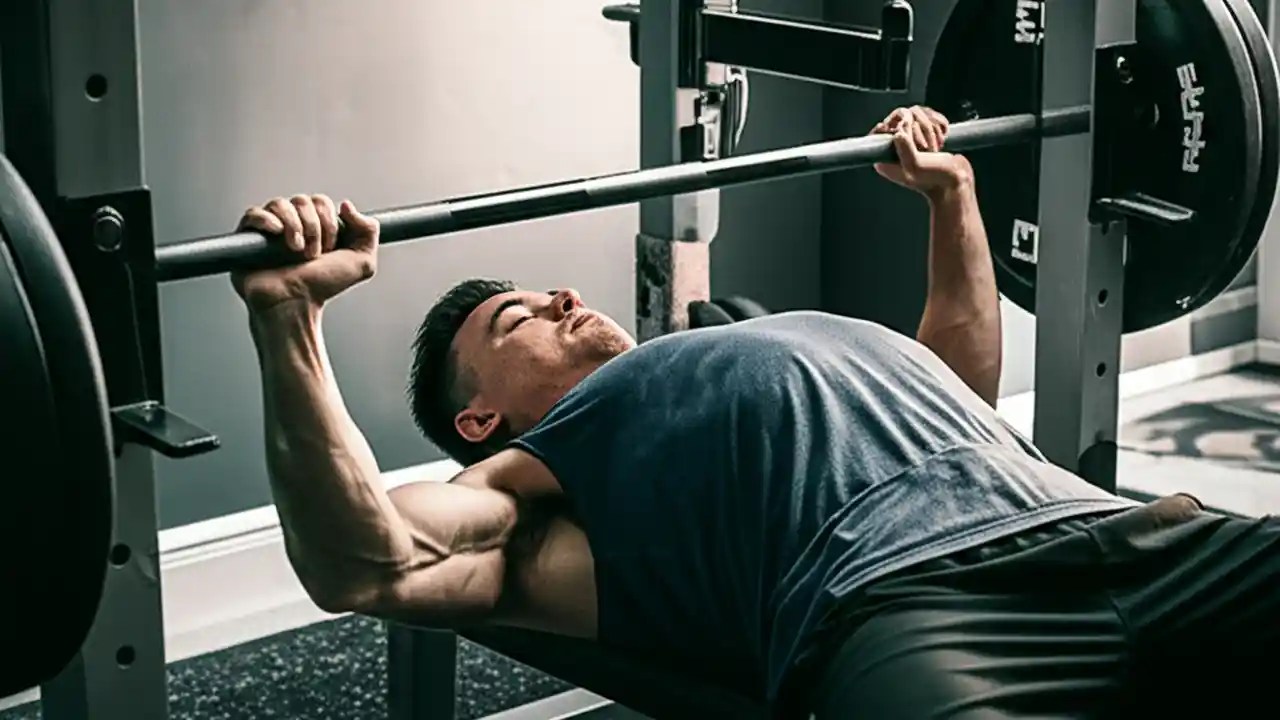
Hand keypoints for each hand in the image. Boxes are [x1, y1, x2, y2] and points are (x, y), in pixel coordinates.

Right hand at [230, 194, 378, 312]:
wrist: (295, 303)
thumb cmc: (322, 287)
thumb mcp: (363, 262)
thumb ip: (368, 231)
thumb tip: (347, 205)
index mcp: (315, 225)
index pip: (321, 202)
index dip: (329, 221)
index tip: (330, 248)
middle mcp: (292, 224)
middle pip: (302, 200)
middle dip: (314, 227)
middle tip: (313, 253)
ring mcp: (269, 229)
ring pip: (280, 204)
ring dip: (294, 226)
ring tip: (295, 250)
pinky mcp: (247, 237)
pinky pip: (254, 213)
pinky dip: (267, 221)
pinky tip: (276, 235)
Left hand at [871, 106, 971, 197]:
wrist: (957, 181)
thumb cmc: (935, 179)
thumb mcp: (915, 166)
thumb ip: (904, 147)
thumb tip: (899, 130)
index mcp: (884, 158)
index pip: (880, 129)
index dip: (896, 124)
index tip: (909, 130)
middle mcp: (895, 147)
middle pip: (902, 116)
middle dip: (920, 127)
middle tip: (927, 147)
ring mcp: (911, 140)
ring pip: (917, 114)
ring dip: (931, 128)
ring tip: (937, 146)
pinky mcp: (925, 134)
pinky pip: (929, 116)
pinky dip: (939, 124)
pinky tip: (943, 138)